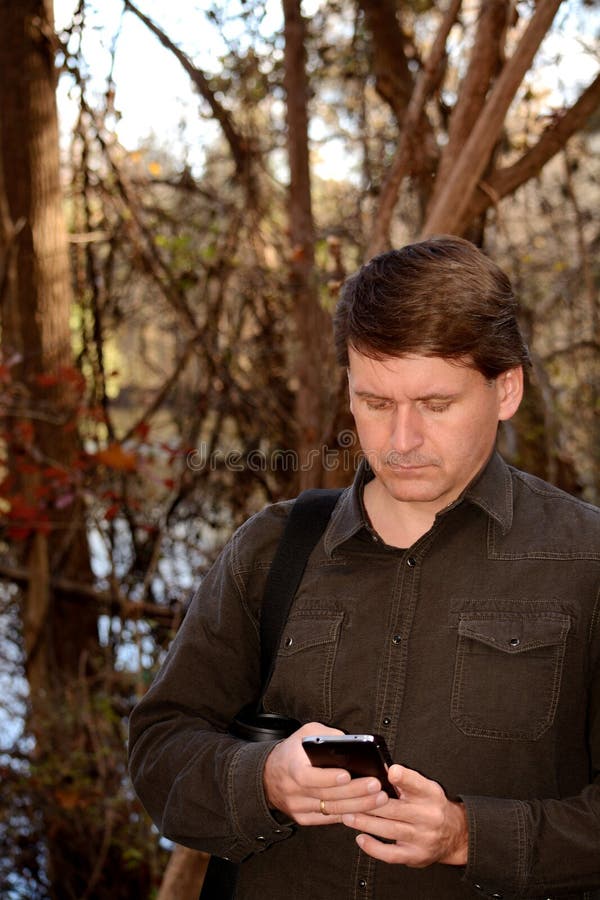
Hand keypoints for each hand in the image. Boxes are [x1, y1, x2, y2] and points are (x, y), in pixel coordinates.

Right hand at [263, 722, 389, 825]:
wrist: (268, 775)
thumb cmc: (294, 751)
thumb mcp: (305, 734)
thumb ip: (327, 735)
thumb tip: (351, 743)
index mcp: (292, 768)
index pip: (309, 777)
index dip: (328, 778)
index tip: (347, 775)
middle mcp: (294, 791)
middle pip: (326, 796)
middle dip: (354, 792)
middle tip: (376, 786)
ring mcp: (298, 808)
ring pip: (331, 810)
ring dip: (358, 806)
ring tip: (380, 798)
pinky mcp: (304, 819)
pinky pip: (329, 819)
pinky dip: (349, 815)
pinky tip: (367, 810)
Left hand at [341, 764, 467, 866]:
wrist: (454, 835)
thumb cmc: (432, 806)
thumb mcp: (426, 788)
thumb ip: (406, 780)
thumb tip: (379, 769)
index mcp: (430, 794)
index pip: (417, 784)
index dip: (404, 777)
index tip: (391, 771)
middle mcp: (428, 816)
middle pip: (395, 809)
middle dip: (370, 804)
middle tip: (350, 798)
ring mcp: (422, 838)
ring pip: (389, 830)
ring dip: (365, 823)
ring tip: (347, 816)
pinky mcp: (415, 856)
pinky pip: (391, 854)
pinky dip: (373, 847)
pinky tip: (360, 838)